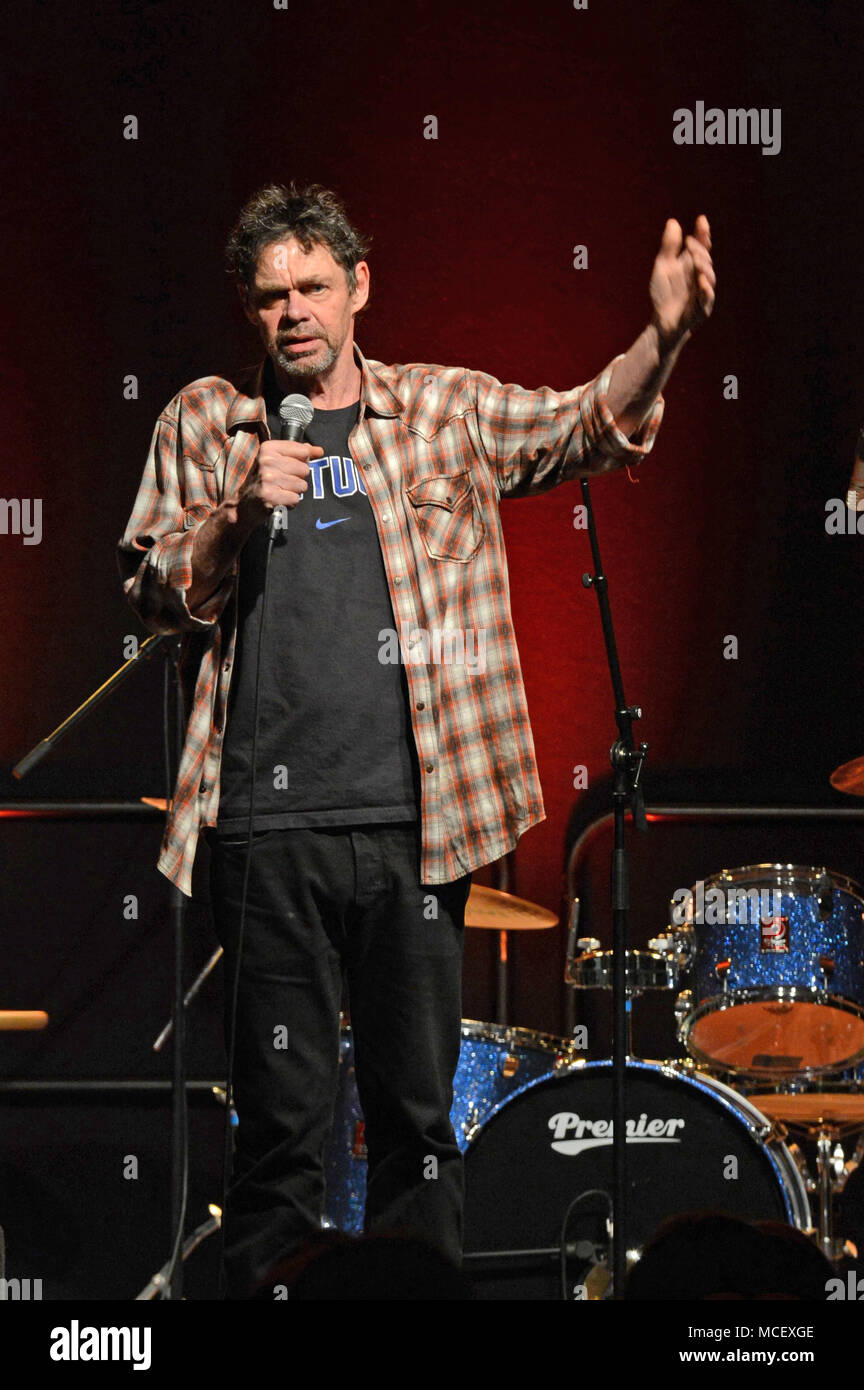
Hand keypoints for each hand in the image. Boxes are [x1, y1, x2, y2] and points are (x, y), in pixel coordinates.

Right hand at [237, 439, 323, 525]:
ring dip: (294, 492)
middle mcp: (267, 461)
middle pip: (304, 469)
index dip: (302, 462)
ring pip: (302, 485)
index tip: (290, 467)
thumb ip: (298, 453)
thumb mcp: (275, 461)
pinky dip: (290, 502)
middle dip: (297, 479)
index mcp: (268, 448)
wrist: (243, 504)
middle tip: (282, 482)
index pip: (303, 451)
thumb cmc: (262, 481)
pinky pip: (295, 499)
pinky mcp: (270, 496)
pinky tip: (279, 500)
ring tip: (280, 491)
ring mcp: (268, 479)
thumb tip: (319, 451)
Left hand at [649, 214, 715, 350]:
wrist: (662, 322)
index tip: (701, 220)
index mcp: (693, 265)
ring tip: (695, 260)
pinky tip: (700, 280)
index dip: (703, 234)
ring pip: (710, 276)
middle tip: (688, 242)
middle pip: (706, 259)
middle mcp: (701, 276)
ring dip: (703, 266)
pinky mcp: (703, 308)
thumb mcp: (663, 267)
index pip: (702, 246)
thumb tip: (673, 222)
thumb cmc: (664, 294)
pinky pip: (707, 297)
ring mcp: (704, 292)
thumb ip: (669, 246)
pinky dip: (705, 288)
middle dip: (699, 249)